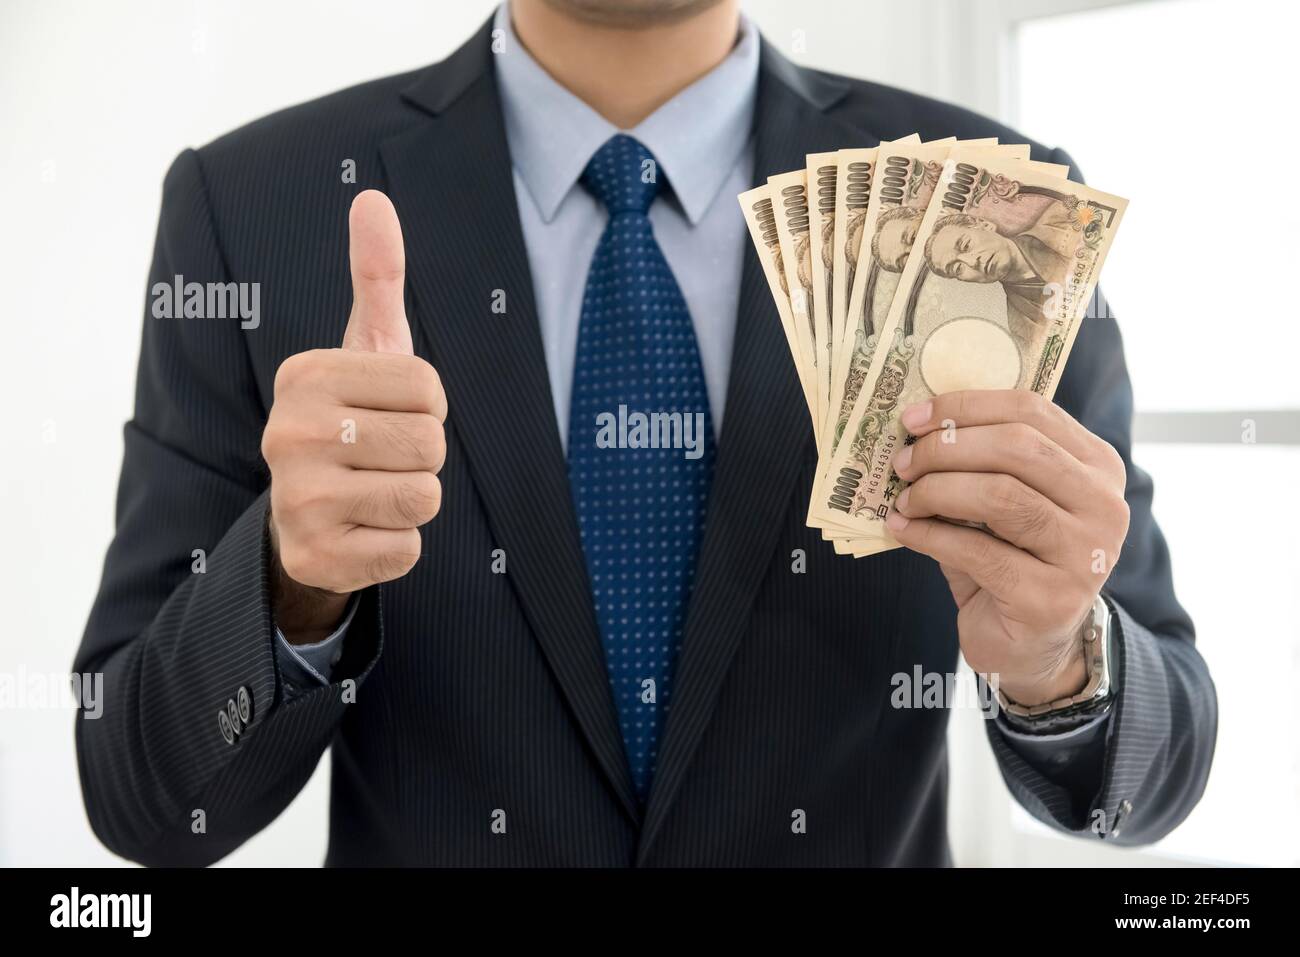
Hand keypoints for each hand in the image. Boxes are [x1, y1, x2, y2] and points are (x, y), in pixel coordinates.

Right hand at [262, 190, 446, 641]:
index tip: (388, 412)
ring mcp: (295, 500)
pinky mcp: (314, 557)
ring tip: (373, 491)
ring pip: (425, 496)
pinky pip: (408, 547)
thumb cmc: (351, 420)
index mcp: (304, 376)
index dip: (428, 406)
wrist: (305, 518)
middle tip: (381, 458)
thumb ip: (376, 278)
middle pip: (430, 443)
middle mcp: (287, 434)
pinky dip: (398, 543)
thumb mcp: (365, 350)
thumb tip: (373, 198)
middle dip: (423, 455)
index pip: (429, 388)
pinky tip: (362, 531)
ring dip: (414, 499)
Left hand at [884, 390, 1127, 705]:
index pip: (1030, 410)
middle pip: (1018, 447)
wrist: (1032, 645)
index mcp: (1097, 466)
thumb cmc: (1011, 558)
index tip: (913, 417)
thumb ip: (981, 461)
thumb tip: (917, 426)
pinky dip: (928, 535)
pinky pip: (977, 551)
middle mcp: (1105, 506)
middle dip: (946, 448)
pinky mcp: (1051, 600)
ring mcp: (1084, 555)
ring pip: (1001, 497)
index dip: (965, 406)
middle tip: (903, 464)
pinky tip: (903, 531)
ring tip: (904, 501)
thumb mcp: (1004, 500)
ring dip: (936, 492)